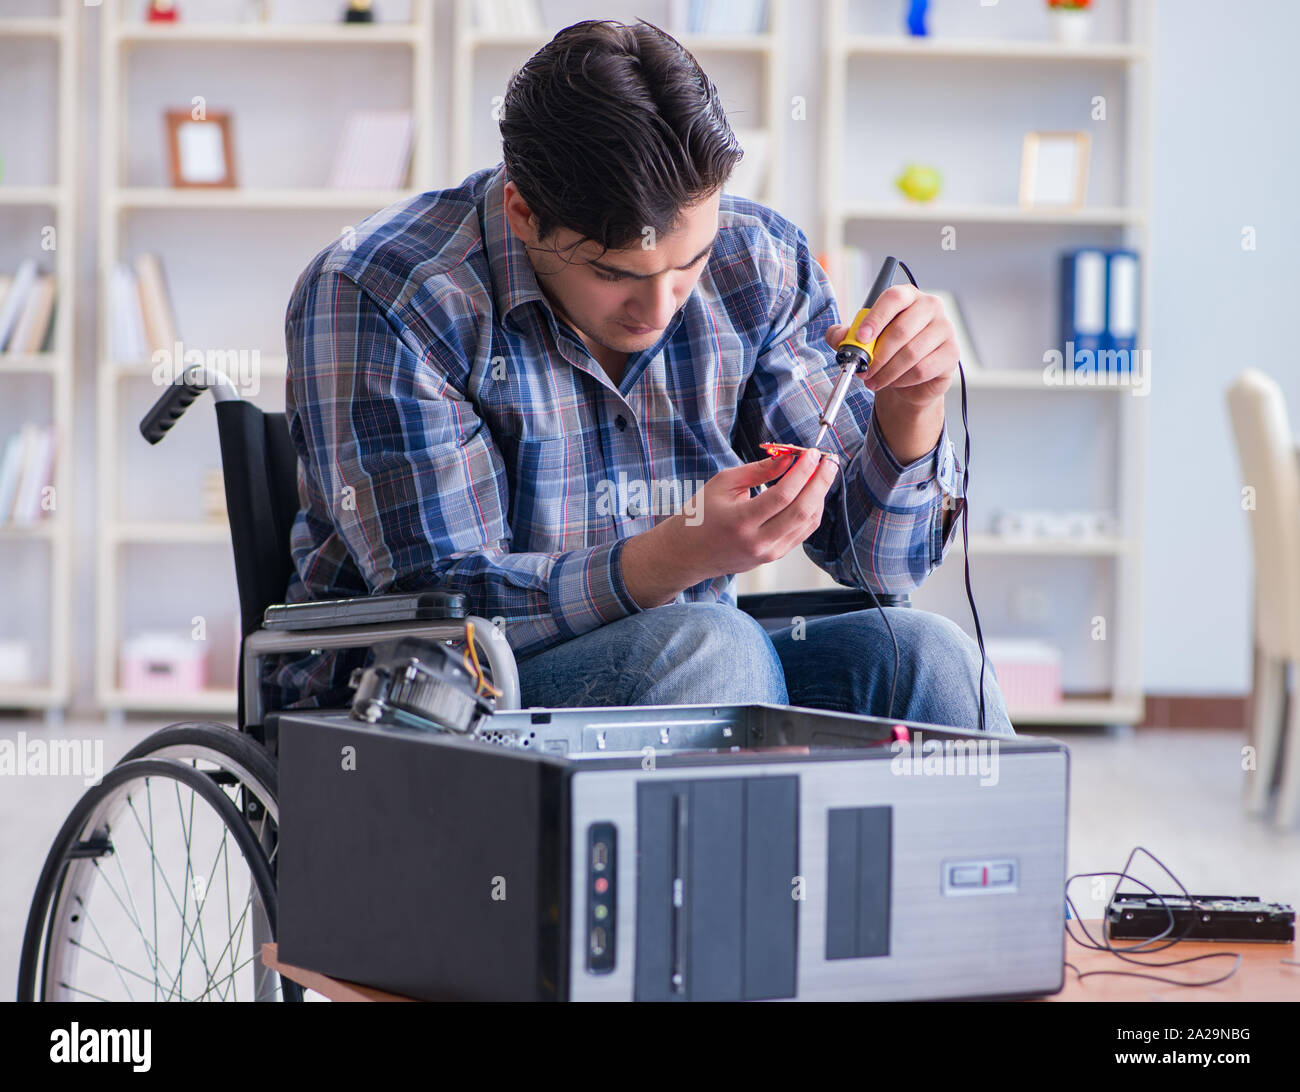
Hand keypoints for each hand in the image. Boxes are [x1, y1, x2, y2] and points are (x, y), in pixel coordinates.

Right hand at [623, 448, 840, 605]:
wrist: (687, 554)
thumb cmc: (701, 515)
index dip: (802, 471)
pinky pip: (802, 532)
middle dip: (820, 482)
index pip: (783, 495)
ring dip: (819, 495)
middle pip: (802, 511)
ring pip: (808, 523)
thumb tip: (789, 458)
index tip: (811, 453)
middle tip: (828, 460)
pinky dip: (811, 509)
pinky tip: (811, 491)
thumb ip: (758, 470)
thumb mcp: (723, 484)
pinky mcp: (774, 556)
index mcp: (740, 522)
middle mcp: (758, 542)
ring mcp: (768, 553)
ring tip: (821, 472)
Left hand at [824, 284, 958, 409]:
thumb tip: (836, 335)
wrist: (910, 377)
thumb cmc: (888, 350)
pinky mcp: (952, 352)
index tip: (860, 338)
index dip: (875, 318)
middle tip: (863, 371)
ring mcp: (945, 328)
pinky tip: (894, 382)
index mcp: (908, 295)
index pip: (893, 298)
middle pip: (901, 330)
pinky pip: (923, 369)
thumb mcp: (863, 341)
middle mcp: (930, 306)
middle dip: (877, 355)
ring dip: (887, 372)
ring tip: (874, 381)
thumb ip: (846, 335)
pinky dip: (903, 380)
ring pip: (911, 353)